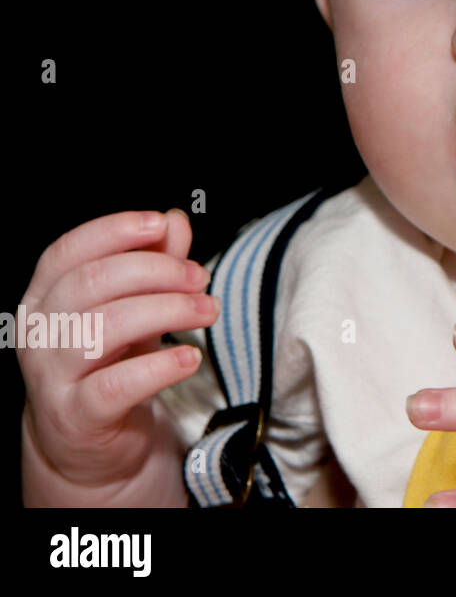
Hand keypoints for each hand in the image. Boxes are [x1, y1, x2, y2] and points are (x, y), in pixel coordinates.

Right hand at [19, 208, 218, 493]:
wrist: (91, 442)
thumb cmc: (112, 362)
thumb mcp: (134, 306)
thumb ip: (155, 262)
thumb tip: (176, 219)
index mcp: (45, 297)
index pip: (67, 252)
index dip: (113, 231)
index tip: (161, 223)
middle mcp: (40, 333)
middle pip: (93, 283)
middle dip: (157, 271)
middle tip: (201, 277)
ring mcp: (52, 377)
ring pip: (106, 328)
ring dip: (168, 311)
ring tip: (208, 311)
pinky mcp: (76, 416)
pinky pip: (116, 385)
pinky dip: (160, 366)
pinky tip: (190, 357)